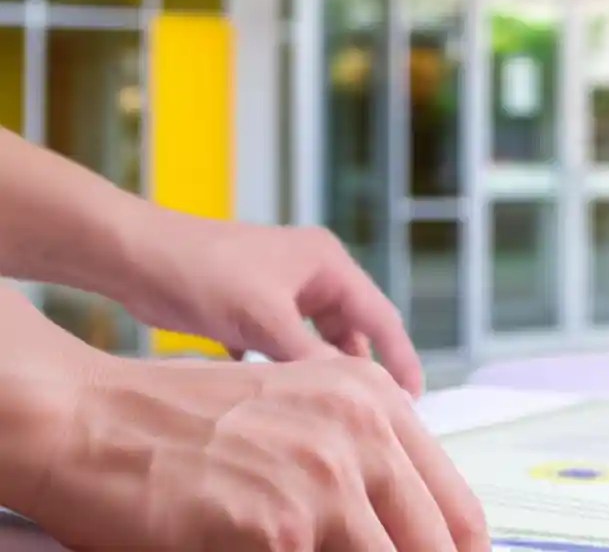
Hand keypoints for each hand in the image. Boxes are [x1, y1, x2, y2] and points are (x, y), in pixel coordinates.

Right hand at [16, 352, 488, 551]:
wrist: (95, 419)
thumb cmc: (189, 423)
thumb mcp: (302, 413)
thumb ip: (364, 462)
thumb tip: (410, 532)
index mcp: (378, 402)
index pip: (458, 510)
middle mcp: (364, 433)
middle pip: (439, 547)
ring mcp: (325, 480)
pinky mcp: (280, 529)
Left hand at [122, 212, 423, 394]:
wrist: (136, 256)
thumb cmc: (202, 272)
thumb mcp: (263, 318)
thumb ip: (309, 356)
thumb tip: (349, 392)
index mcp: (327, 264)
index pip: (380, 316)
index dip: (400, 358)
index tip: (412, 398)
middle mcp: (311, 273)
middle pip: (352, 329)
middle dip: (361, 368)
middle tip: (370, 411)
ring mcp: (280, 289)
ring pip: (316, 340)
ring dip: (320, 370)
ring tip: (328, 409)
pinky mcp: (251, 307)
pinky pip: (284, 345)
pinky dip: (286, 368)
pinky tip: (280, 394)